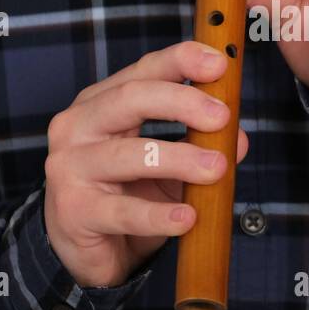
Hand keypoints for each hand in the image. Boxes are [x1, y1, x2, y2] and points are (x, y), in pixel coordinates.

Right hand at [43, 41, 248, 288]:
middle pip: (130, 99)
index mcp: (102, 103)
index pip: (142, 71)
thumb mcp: (169, 165)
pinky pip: (122, 211)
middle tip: (222, 117)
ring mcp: (69, 167)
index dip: (180, 61)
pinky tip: (187, 217)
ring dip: (180, 159)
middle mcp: (79, 126)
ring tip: (217, 168)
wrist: (85, 248)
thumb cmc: (127, 194)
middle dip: (182, 102)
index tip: (218, 64)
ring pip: (129, 155)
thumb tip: (239, 139)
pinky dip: (159, 214)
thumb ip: (201, 146)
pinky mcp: (73, 211)